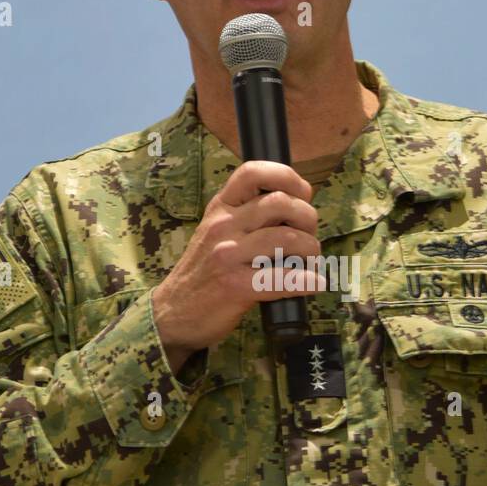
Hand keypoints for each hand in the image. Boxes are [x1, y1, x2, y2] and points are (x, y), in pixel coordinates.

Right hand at [152, 160, 322, 368]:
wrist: (173, 312)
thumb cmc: (204, 272)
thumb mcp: (216, 231)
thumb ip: (247, 216)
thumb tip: (297, 208)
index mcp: (220, 208)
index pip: (253, 172)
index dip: (288, 177)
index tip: (302, 195)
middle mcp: (223, 225)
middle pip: (281, 203)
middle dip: (308, 219)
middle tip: (308, 237)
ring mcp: (227, 255)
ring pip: (287, 238)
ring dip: (310, 251)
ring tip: (309, 263)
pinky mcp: (235, 286)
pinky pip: (282, 278)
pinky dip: (306, 280)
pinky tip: (313, 283)